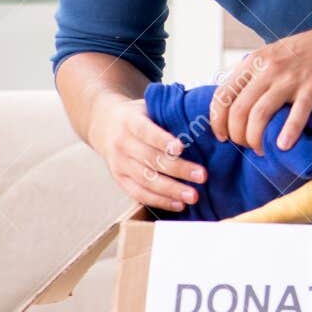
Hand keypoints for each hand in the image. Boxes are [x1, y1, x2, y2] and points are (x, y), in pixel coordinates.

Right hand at [89, 94, 205, 212]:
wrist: (104, 123)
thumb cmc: (139, 115)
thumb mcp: (149, 106)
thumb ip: (170, 112)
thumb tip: (207, 118)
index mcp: (130, 121)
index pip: (146, 132)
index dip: (162, 140)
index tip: (181, 148)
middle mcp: (122, 143)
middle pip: (150, 159)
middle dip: (178, 169)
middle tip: (202, 176)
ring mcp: (119, 163)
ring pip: (145, 180)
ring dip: (171, 190)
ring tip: (194, 196)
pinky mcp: (119, 179)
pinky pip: (138, 194)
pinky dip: (159, 201)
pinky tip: (178, 205)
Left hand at [210, 27, 311, 155]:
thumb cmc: (299, 53)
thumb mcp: (267, 56)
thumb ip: (249, 76)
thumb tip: (231, 105)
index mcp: (252, 62)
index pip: (222, 95)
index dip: (217, 121)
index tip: (222, 136)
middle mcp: (267, 70)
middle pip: (239, 110)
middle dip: (237, 135)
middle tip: (245, 145)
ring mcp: (289, 80)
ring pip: (260, 115)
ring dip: (256, 139)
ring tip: (261, 150)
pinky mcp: (311, 89)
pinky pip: (296, 115)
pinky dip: (288, 133)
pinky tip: (283, 146)